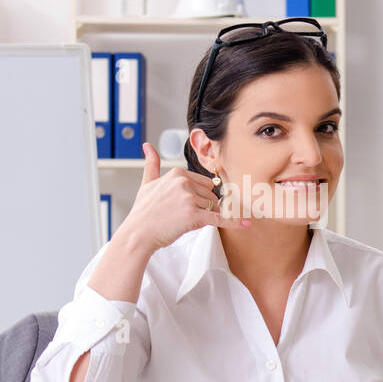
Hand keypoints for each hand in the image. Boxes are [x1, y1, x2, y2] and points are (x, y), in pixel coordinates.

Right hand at [119, 143, 249, 253]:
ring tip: (182, 221)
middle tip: (181, 216)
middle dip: (203, 207)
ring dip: (204, 217)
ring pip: (213, 208)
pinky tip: (245, 224)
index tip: (183, 205)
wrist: (137, 235)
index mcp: (177, 173)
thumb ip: (151, 164)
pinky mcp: (194, 217)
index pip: (205, 184)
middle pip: (211, 196)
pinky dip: (233, 223)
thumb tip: (147, 146)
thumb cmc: (143, 213)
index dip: (199, 197)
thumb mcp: (147, 184)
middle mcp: (184, 183)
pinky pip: (219, 219)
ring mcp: (189, 199)